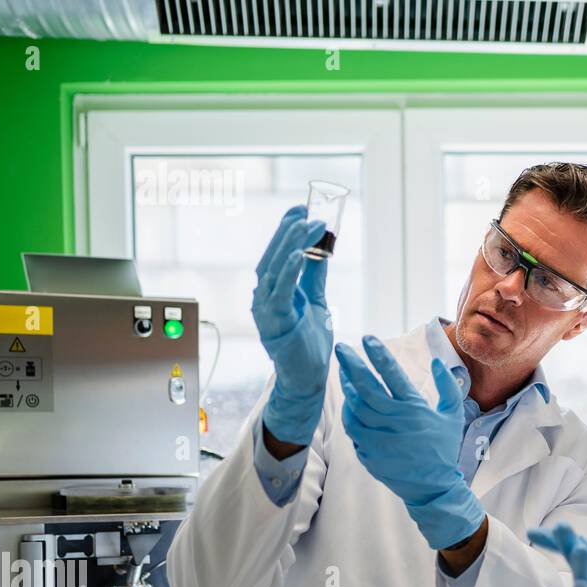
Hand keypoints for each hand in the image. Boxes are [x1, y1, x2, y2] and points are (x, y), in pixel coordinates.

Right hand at [252, 206, 332, 444]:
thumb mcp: (315, 300)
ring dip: (289, 244)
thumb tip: (322, 247)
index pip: (276, 251)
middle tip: (304, 210)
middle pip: (271, 255)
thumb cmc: (308, 342)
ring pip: (272, 268)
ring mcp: (265, 309)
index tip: (301, 207)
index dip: (286, 228)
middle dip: (287, 231)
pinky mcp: (274, 322)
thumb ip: (314, 275)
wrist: (307, 378)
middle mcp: (263, 296)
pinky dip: (287, 271)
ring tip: (306, 224)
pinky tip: (297, 253)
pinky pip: (279, 292)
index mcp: (273, 289)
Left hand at [334, 336, 483, 549]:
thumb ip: (447, 386)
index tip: (368, 339)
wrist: (433, 487)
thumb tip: (437, 361)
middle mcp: (395, 421)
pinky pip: (353, 428)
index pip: (392, 375)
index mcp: (415, 409)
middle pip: (365, 388)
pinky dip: (349, 413)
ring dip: (347, 388)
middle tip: (340, 349)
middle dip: (351, 365)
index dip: (379, 355)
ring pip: (355, 407)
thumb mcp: (453, 415)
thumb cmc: (443, 447)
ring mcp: (379, 438)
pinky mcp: (369, 452)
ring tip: (345, 373)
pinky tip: (350, 402)